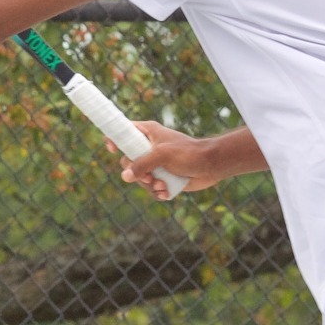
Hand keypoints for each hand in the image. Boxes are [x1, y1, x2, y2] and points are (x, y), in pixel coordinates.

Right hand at [106, 121, 220, 199]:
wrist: (211, 166)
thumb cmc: (188, 153)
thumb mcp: (162, 155)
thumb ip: (142, 164)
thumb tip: (125, 177)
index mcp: (147, 133)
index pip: (123, 131)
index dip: (115, 139)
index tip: (113, 149)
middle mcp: (149, 148)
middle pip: (127, 162)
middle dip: (137, 174)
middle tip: (149, 176)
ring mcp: (155, 164)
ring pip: (138, 178)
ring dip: (149, 186)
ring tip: (162, 185)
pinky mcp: (162, 177)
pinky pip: (150, 188)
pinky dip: (157, 192)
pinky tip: (166, 191)